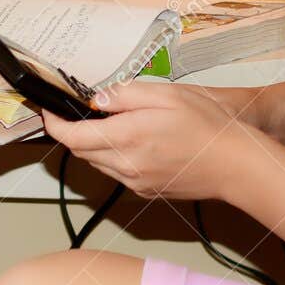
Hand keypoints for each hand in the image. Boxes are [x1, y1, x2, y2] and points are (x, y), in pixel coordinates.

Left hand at [42, 80, 261, 199]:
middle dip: (72, 133)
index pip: (73, 137)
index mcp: (126, 138)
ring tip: (110, 124)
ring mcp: (135, 182)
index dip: (55, 124)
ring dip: (93, 145)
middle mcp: (125, 165)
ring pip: (98, 164)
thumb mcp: (166, 94)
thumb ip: (125, 94)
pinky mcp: (146, 190)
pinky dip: (112, 157)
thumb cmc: (206, 126)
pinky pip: (117, 173)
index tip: (49, 112)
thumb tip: (97, 99)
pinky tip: (131, 142)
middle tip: (76, 113)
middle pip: (81, 152)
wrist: (234, 164)